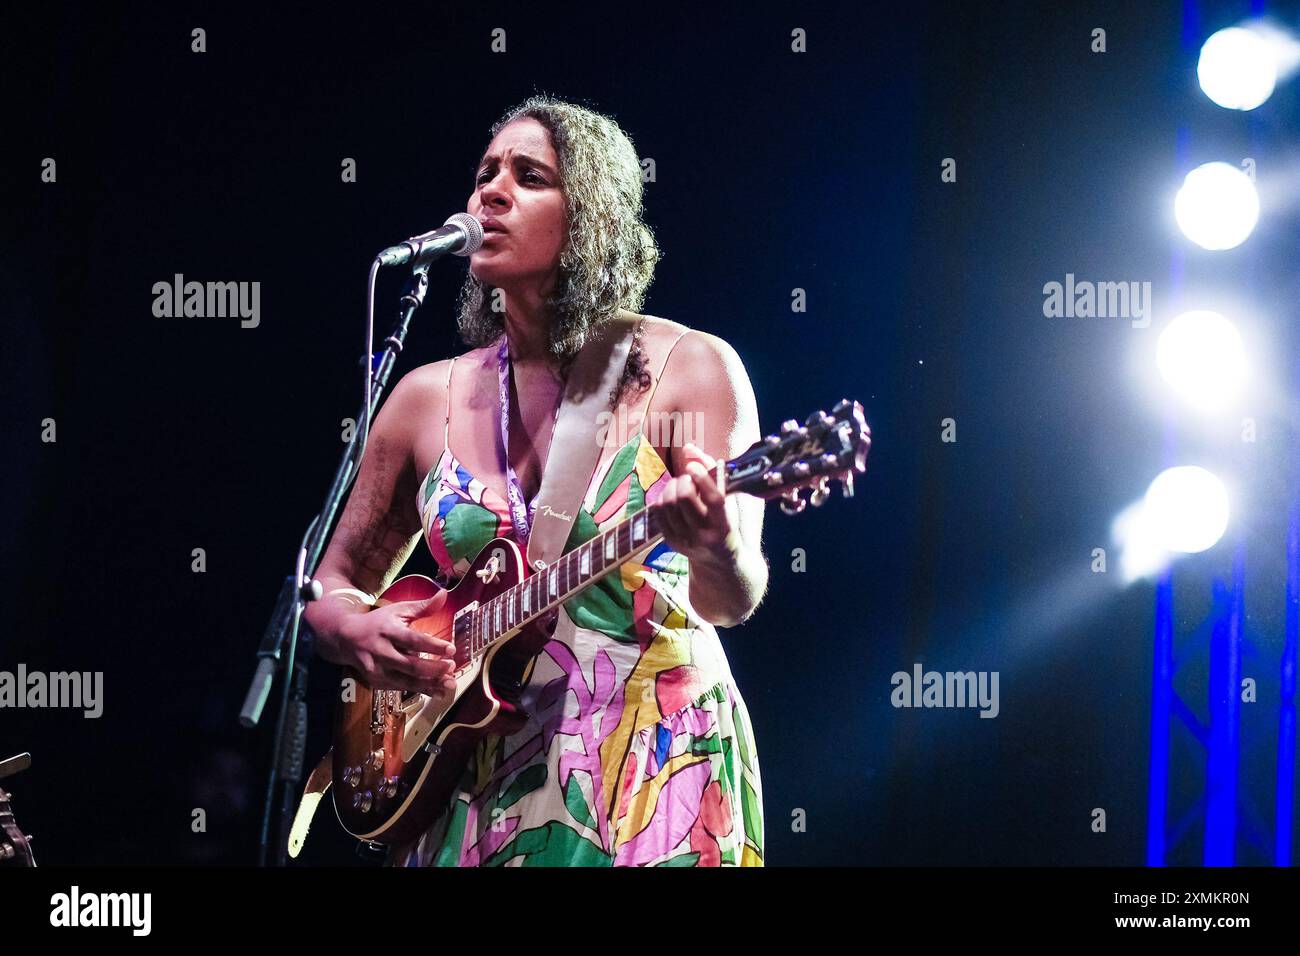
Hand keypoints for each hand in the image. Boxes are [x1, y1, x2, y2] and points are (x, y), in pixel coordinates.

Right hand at [333, 597, 458, 702]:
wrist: (346, 639)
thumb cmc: (378, 622)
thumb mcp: (398, 610)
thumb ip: (422, 606)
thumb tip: (444, 594)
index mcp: (388, 631)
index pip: (413, 640)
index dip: (433, 646)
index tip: (452, 649)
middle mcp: (381, 652)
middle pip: (410, 665)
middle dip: (434, 669)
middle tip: (452, 666)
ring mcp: (377, 670)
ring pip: (407, 681)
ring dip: (430, 684)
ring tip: (450, 683)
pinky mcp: (377, 682)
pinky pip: (402, 688)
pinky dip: (421, 690)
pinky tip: (437, 690)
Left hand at [650, 442, 741, 565]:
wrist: (719, 561)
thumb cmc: (725, 522)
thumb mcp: (728, 501)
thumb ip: (711, 471)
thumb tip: (688, 447)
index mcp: (724, 525)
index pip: (713, 500)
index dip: (702, 478)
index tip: (694, 467)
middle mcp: (705, 535)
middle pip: (683, 498)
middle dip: (684, 480)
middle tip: (690, 479)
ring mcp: (685, 540)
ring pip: (667, 503)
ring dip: (672, 487)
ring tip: (681, 486)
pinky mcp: (671, 541)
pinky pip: (657, 511)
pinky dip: (662, 497)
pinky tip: (672, 496)